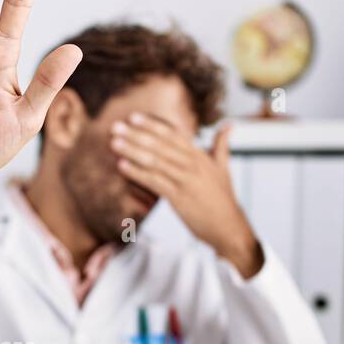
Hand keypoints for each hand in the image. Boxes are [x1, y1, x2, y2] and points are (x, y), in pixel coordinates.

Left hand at [110, 116, 262, 277]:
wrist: (228, 226)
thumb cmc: (223, 198)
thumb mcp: (224, 167)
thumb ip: (222, 145)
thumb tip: (229, 125)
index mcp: (199, 156)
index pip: (173, 135)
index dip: (152, 125)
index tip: (133, 117)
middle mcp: (192, 164)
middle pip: (160, 145)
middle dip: (136, 135)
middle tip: (115, 127)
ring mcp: (185, 181)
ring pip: (154, 161)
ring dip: (132, 151)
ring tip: (114, 143)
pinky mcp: (179, 198)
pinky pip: (154, 182)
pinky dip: (137, 173)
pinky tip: (122, 166)